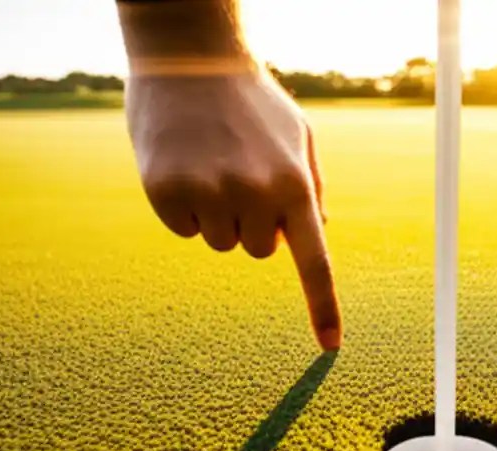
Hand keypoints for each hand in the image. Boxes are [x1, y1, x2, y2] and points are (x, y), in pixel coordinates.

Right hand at [125, 67, 340, 350]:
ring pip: (219, 242)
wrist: (190, 56)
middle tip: (240, 172)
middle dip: (253, 223)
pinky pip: (182, 228)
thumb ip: (310, 187)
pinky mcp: (165, 191)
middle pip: (259, 251)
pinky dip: (182, 205)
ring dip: (216, 214)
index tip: (330, 346)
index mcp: (295, 184)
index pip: (314, 261)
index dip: (323, 306)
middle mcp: (254, 194)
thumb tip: (316, 235)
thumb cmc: (250, 99)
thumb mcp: (298, 136)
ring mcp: (207, 194)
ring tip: (211, 162)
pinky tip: (183, 163)